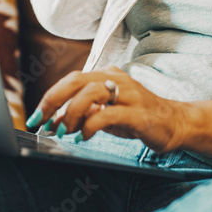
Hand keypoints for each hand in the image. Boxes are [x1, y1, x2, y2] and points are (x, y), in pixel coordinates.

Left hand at [27, 66, 186, 152]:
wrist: (176, 123)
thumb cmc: (137, 117)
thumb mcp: (106, 113)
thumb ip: (82, 113)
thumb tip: (53, 120)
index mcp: (107, 75)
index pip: (71, 80)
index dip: (50, 97)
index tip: (35, 117)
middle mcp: (117, 79)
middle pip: (76, 80)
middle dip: (53, 100)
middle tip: (40, 121)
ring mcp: (129, 94)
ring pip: (91, 93)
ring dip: (71, 113)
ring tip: (64, 130)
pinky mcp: (138, 112)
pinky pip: (108, 114)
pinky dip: (90, 125)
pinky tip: (83, 136)